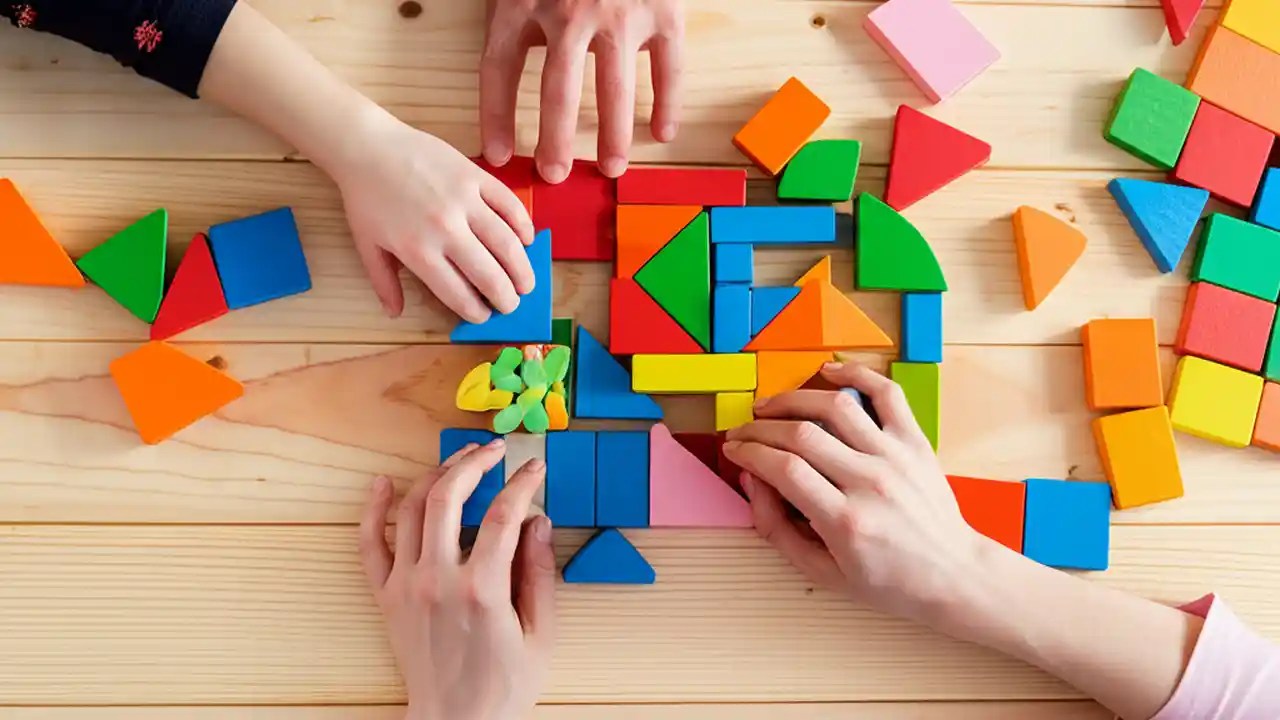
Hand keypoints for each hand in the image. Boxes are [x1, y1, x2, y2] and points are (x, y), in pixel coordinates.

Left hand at [331, 113, 535, 323]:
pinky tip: (527, 239)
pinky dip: (523, 225)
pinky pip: (509, 205)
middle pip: (490, 274)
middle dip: (506, 298)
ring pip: (507, 243)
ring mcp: (465, 201)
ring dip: (522, 269)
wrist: (368, 147)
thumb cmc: (366, 198)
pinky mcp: (476, 176)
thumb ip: (384, 282)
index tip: (484, 315)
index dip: (476, 311)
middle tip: (512, 304)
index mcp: (419, 251)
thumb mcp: (368, 245)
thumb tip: (395, 312)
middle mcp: (446, 229)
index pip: (459, 293)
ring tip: (526, 282)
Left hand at [359, 439, 555, 719]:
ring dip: (438, 473)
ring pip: (414, 508)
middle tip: (496, 449)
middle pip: (450, 496)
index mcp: (481, 590)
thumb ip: (540, 574)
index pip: (504, 515)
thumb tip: (538, 522)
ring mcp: (406, 585)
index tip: (534, 467)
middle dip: (475, 462)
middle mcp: (437, 580)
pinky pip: (370, 543)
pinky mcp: (386, 596)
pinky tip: (384, 483)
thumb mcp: (541, 634)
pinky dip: (374, 508)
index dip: (522, 483)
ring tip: (460, 458)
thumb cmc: (502, 685)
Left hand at [480, 0, 684, 181]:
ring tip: (613, 168)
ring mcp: (620, 14)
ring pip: (613, 90)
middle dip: (555, 141)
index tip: (496, 155)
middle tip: (555, 175)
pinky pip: (668, 68)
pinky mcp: (663, 11)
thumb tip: (502, 58)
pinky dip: (666, 102)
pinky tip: (661, 132)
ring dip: (614, 136)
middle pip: (556, 92)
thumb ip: (513, 10)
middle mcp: (569, 11)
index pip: (497, 69)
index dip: (494, 117)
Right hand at [723, 361, 991, 631]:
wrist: (953, 575)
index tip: (734, 450)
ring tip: (770, 406)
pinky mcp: (914, 442)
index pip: (784, 469)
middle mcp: (871, 482)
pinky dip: (855, 374)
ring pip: (835, 407)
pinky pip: (885, 394)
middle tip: (742, 431)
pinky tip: (826, 372)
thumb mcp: (823, 573)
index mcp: (846, 521)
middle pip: (801, 435)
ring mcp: (895, 457)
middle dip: (759, 429)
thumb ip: (778, 529)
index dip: (749, 453)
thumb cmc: (888, 581)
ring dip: (793, 399)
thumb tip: (753, 480)